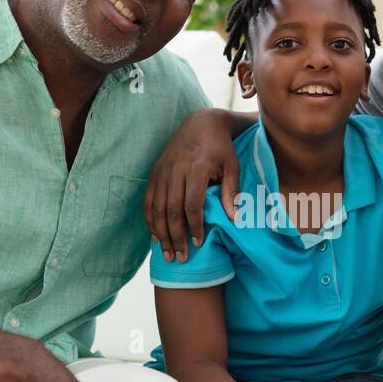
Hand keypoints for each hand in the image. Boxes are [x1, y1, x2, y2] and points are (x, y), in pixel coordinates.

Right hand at [144, 108, 241, 262]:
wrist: (200, 123)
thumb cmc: (221, 148)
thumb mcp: (232, 165)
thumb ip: (231, 191)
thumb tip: (234, 219)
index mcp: (196, 168)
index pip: (191, 204)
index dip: (194, 226)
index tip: (198, 243)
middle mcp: (175, 170)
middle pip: (171, 210)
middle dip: (175, 236)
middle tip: (181, 258)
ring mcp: (162, 171)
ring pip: (157, 208)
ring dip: (161, 233)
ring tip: (167, 254)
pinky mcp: (154, 173)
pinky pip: (148, 200)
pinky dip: (150, 220)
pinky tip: (155, 236)